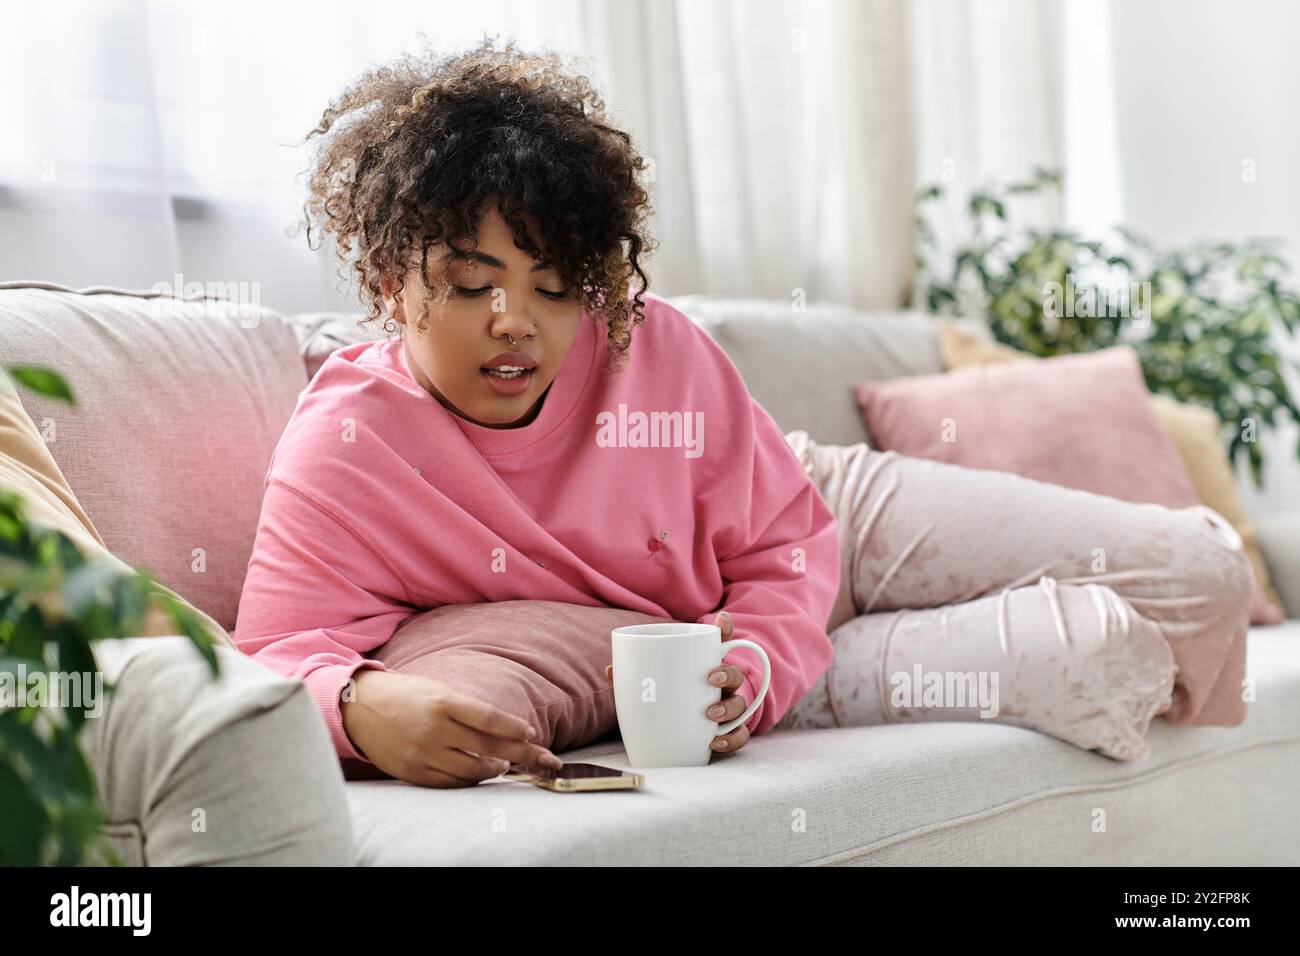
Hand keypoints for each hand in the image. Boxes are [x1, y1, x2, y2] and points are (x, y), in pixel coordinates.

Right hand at [341, 669, 563, 787]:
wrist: (359, 708)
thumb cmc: (406, 694)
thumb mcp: (437, 689)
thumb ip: (466, 709)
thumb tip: (505, 731)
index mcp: (442, 702)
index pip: (489, 718)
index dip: (514, 728)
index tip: (531, 734)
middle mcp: (433, 729)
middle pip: (487, 747)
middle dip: (521, 753)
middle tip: (543, 758)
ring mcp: (422, 753)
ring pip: (472, 770)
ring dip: (495, 769)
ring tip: (506, 764)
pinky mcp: (412, 772)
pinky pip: (450, 782)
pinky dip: (470, 779)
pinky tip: (481, 773)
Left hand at [603, 610, 751, 756]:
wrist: (676, 737)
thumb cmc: (666, 702)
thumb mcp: (651, 686)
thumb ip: (636, 676)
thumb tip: (611, 669)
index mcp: (704, 668)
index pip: (719, 644)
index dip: (724, 630)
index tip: (721, 620)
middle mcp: (721, 687)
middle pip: (734, 674)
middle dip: (727, 673)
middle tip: (710, 677)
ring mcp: (727, 709)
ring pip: (740, 704)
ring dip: (729, 708)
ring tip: (710, 714)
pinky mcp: (727, 733)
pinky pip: (738, 735)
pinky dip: (730, 739)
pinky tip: (714, 742)